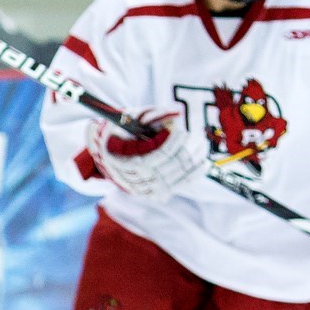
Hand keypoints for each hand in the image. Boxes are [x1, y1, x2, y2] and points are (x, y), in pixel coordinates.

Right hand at [85, 109, 201, 200]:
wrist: (107, 160)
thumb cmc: (116, 136)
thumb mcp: (124, 122)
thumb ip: (148, 117)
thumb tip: (176, 116)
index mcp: (127, 163)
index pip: (159, 156)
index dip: (174, 142)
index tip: (182, 129)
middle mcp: (140, 181)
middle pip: (173, 165)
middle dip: (188, 148)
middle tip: (197, 134)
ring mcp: (150, 190)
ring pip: (181, 175)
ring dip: (195, 158)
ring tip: (202, 143)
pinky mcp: (158, 194)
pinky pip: (181, 183)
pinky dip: (194, 173)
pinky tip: (203, 162)